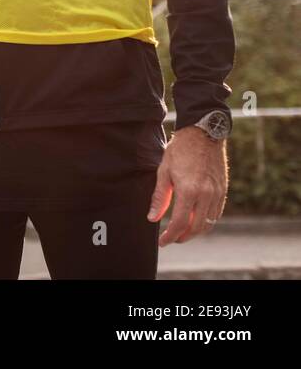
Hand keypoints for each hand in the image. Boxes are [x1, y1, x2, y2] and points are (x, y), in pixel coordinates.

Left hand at [147, 126, 227, 245]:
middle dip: (183, 237)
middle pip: (196, 227)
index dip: (170, 236)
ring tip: (182, 232)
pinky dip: (206, 222)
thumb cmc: (180, 150)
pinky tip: (195, 221)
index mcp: (189, 190)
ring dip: (195, 232)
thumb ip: (160, 197)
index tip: (162, 242)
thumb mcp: (164, 171)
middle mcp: (206, 195)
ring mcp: (217, 194)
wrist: (203, 134)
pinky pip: (216, 214)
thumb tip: (152, 218)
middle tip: (171, 239)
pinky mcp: (223, 190)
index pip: (180, 223)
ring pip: (208, 223)